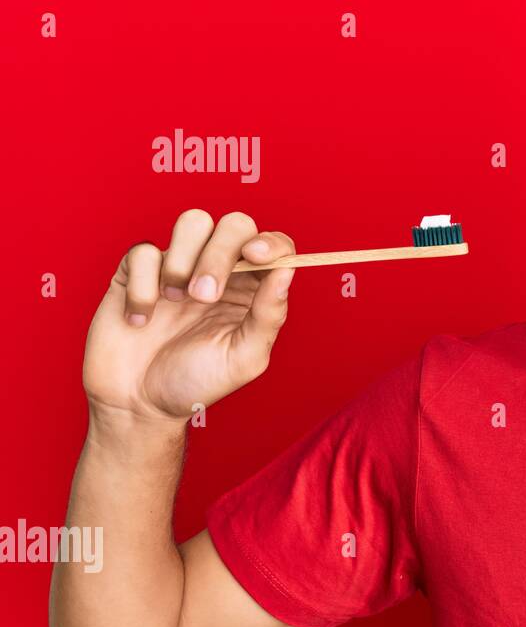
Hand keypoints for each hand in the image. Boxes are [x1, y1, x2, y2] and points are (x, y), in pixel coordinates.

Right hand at [83, 209, 296, 423]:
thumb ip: (268, 315)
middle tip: (204, 297)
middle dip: (220, 254)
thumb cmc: (197, 382)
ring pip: (193, 222)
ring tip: (175, 300)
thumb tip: (287, 270)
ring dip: (185, 258)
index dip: (270, 242)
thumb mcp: (244, 358)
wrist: (138, 403)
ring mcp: (180, 266)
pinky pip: (144, 251)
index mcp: (252, 289)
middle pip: (234, 225)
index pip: (273, 245)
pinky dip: (143, 285)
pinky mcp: (138, 272)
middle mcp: (220, 270)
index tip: (256, 255)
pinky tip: (141, 320)